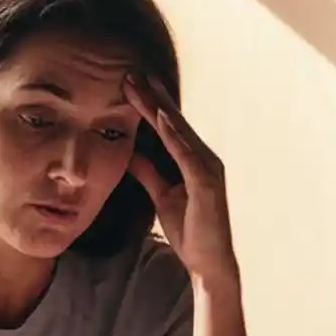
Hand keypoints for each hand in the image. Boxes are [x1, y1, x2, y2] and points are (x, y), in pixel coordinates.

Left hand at [123, 73, 236, 282]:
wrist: (208, 263)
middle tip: (129, 72)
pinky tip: (160, 116)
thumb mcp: (162, 195)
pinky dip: (173, 133)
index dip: (147, 104)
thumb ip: (149, 172)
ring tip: (138, 85)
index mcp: (192, 159)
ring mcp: (207, 167)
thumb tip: (130, 152)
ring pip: (178, 130)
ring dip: (158, 106)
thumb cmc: (191, 230)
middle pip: (173, 120)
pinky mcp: (206, 182)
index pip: (166, 126)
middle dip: (151, 95)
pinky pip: (187, 152)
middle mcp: (203, 157)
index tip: (127, 83)